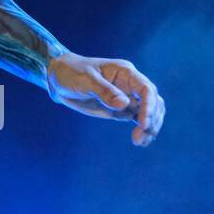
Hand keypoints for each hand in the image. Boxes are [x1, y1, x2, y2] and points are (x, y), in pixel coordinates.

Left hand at [45, 51, 164, 145]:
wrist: (59, 79)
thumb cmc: (71, 72)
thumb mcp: (85, 80)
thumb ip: (104, 91)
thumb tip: (125, 104)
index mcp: (125, 72)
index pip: (146, 88)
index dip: (149, 105)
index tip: (143, 122)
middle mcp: (130, 84)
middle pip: (153, 102)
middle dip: (151, 119)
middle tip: (140, 136)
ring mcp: (128, 97)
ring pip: (150, 112)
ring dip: (150, 127)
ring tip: (140, 141)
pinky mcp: (122, 109)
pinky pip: (139, 119)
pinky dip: (143, 130)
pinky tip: (140, 141)